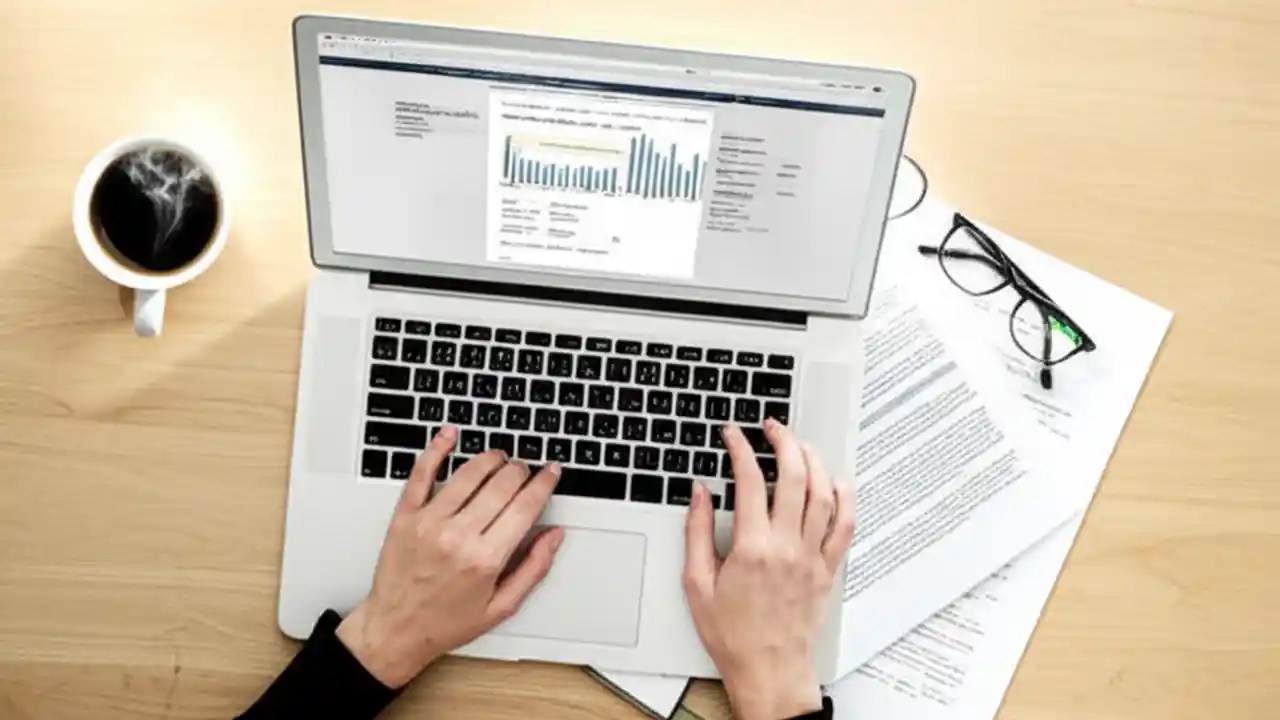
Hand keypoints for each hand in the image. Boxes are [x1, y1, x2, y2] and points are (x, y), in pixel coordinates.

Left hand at [336, 427, 563, 687]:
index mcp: (486, 559)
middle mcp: (458, 536)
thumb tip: (553, 535)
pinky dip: (436, 449)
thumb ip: (533, 568)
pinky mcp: (405, 516)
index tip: (551, 472)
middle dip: (521, 470)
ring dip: (491, 458)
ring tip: (500, 458)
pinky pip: (421, 473)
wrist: (395, 630)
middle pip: (501, 483)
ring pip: (468, 473)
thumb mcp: (501, 606)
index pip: (525, 505)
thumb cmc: (445, 622)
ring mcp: (429, 522)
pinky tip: (449, 435)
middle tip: (526, 470)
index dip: (544, 482)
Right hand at [683, 420, 854, 719]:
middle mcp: (786, 547)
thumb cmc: (733, 635)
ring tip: (800, 445)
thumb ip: (696, 533)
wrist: (769, 670)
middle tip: (772, 428)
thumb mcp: (697, 584)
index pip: (749, 481)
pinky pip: (845, 525)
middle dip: (783, 441)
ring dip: (814, 461)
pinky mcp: (827, 569)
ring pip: (823, 494)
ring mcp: (812, 557)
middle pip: (794, 476)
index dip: (740, 449)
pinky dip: (844, 498)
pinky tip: (837, 482)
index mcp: (751, 548)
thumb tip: (699, 494)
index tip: (733, 435)